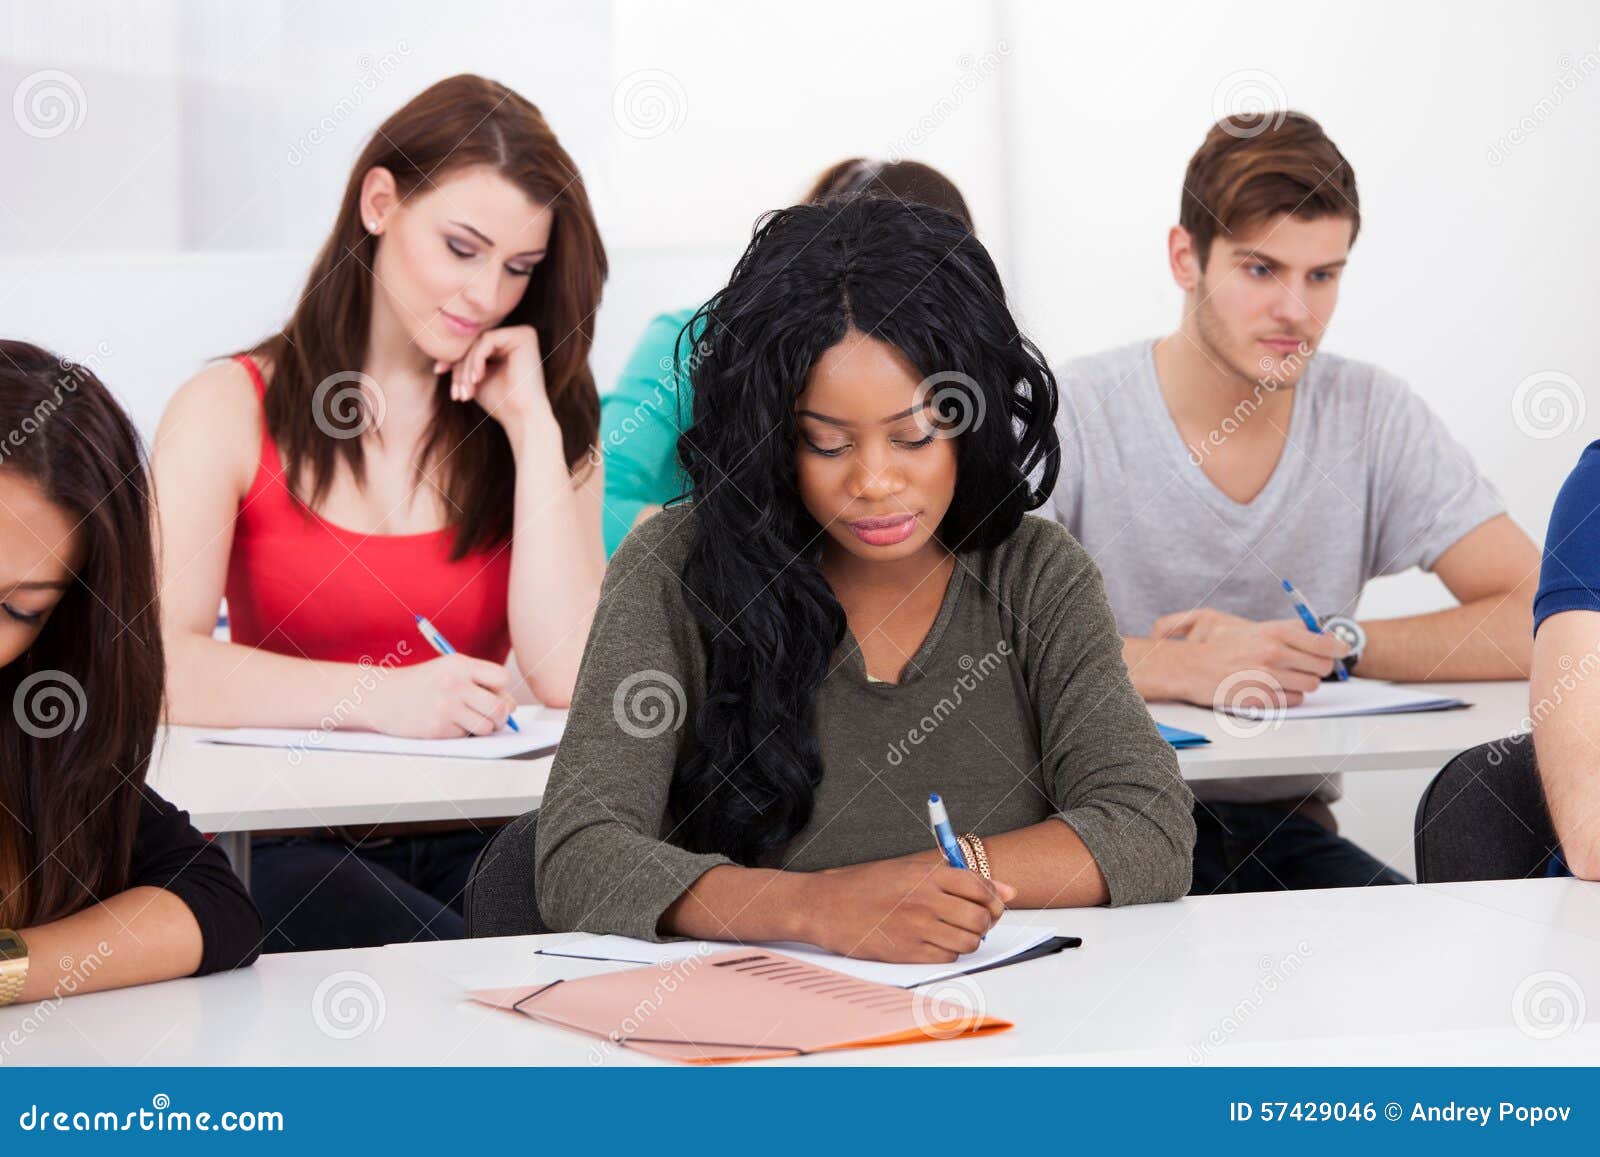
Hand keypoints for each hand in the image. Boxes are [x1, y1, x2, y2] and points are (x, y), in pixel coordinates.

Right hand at [358, 654, 517, 737]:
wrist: (379, 696)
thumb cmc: (420, 684)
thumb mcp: (448, 670)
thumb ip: (479, 682)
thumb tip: (511, 707)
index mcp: (459, 665)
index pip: (502, 678)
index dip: (502, 689)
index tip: (494, 694)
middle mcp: (455, 684)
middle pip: (500, 707)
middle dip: (501, 716)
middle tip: (493, 717)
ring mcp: (446, 707)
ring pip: (487, 726)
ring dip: (482, 728)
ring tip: (467, 720)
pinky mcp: (437, 729)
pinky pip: (466, 736)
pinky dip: (460, 733)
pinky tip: (444, 723)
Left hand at [433, 325, 554, 444]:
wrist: (523, 418)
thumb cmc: (501, 403)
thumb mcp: (473, 378)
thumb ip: (462, 361)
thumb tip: (441, 350)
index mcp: (507, 344)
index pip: (473, 345)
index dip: (454, 359)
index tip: (438, 372)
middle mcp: (517, 335)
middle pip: (475, 343)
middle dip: (460, 366)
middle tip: (456, 392)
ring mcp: (522, 333)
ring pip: (479, 341)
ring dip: (467, 366)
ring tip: (467, 391)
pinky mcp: (525, 335)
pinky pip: (488, 340)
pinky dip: (477, 359)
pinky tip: (477, 379)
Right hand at [797, 859, 1016, 962]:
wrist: (824, 905)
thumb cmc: (864, 886)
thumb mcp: (907, 870)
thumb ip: (956, 878)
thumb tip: (1006, 891)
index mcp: (926, 874)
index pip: (980, 886)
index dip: (993, 898)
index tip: (992, 903)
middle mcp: (925, 900)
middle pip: (980, 917)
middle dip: (985, 922)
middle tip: (975, 921)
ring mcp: (917, 928)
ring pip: (968, 942)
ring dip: (968, 940)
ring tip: (952, 932)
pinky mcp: (907, 953)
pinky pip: (947, 959)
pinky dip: (948, 953)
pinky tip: (934, 943)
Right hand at [1151, 607, 1349, 707]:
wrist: (1191, 667)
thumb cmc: (1218, 646)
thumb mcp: (1250, 627)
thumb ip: (1285, 629)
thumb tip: (1319, 634)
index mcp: (1274, 632)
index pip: (1324, 642)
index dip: (1337, 648)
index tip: (1338, 650)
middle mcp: (1274, 654)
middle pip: (1322, 666)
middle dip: (1319, 667)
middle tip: (1308, 666)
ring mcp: (1269, 678)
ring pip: (1311, 685)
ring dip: (1303, 683)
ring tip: (1286, 678)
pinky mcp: (1262, 698)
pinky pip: (1294, 701)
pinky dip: (1289, 697)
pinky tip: (1274, 689)